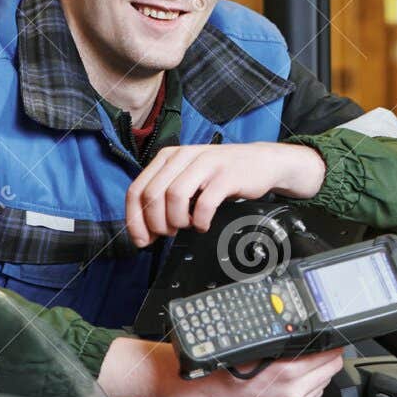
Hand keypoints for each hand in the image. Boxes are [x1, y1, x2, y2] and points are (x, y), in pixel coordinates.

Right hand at [97, 339, 344, 396]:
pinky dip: (308, 384)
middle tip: (317, 344)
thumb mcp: (255, 342)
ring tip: (302, 359)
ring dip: (317, 370)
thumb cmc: (220, 367)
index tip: (331, 335)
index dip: (332, 341)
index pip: (330, 355)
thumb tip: (309, 330)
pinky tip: (294, 375)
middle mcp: (291, 394)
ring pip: (323, 383)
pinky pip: (311, 396)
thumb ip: (285, 338)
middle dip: (326, 355)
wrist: (200, 391)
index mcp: (286, 375)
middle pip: (331, 369)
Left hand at [125, 142, 326, 246]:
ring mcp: (205, 164)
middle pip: (152, 195)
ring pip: (174, 197)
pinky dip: (201, 220)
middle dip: (156, 223)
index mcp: (168, 157)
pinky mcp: (226, 175)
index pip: (137, 189)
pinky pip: (204, 203)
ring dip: (177, 220)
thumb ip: (164, 197)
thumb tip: (144, 230)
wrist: (261, 162)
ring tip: (188, 226)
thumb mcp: (187, 178)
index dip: (135, 220)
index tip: (142, 240)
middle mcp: (183, 156)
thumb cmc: (220, 175)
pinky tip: (204, 224)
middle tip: (168, 233)